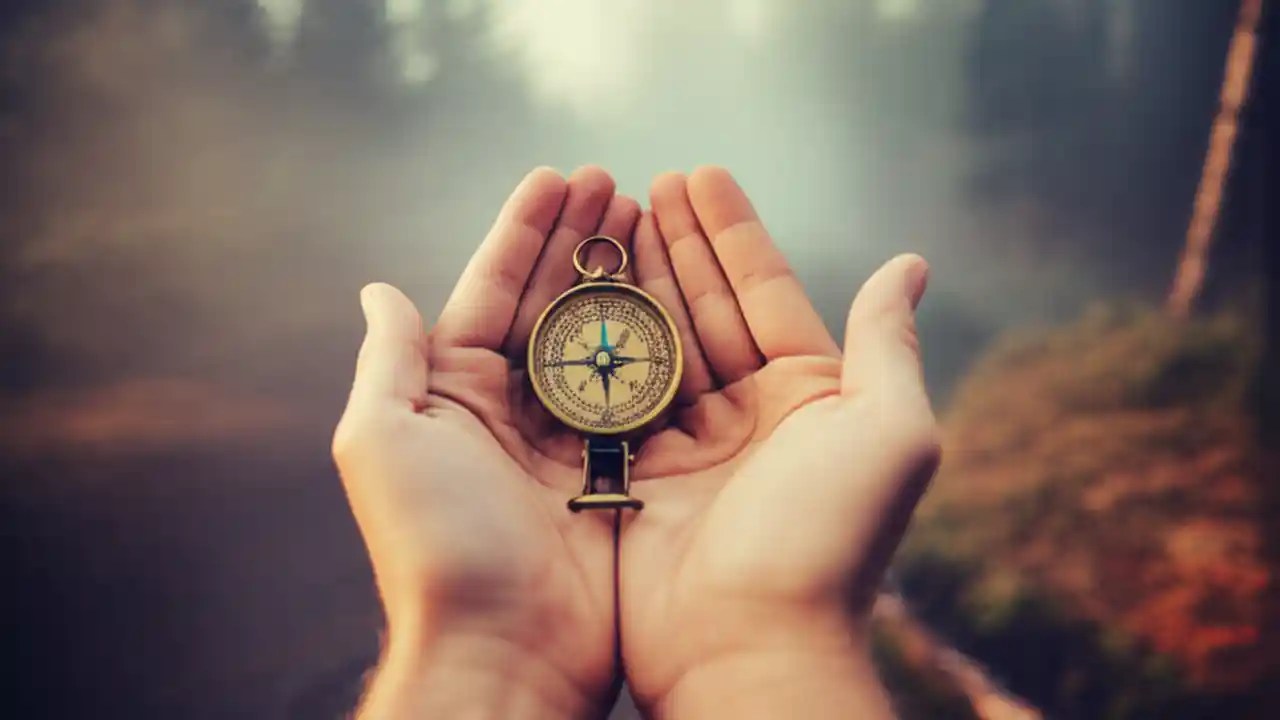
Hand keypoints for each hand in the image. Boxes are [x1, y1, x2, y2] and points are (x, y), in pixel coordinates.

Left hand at [332, 166, 640, 718]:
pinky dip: (657, 343)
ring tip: (652, 219)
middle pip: (548, 305)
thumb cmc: (435, 546)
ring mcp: (565, 441)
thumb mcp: (384, 440)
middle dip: (580, 241)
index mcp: (450, 395)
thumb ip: (388, 361)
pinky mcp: (616, 472)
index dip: (523, 232)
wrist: (505, 653)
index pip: (488, 291)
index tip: (559, 178)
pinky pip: (639, 393)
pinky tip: (681, 295)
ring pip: (598, 339)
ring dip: (622, 279)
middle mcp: (508, 412)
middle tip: (618, 183)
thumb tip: (378, 289)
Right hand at [619, 167, 941, 717]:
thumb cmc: (830, 538)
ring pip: (656, 344)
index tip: (697, 174)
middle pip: (706, 310)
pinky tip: (574, 293)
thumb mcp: (888, 432)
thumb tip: (910, 264)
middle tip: (642, 183)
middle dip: (676, 245)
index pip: (766, 294)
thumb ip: (887, 345)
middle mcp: (751, 418)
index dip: (733, 232)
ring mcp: (690, 448)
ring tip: (605, 218)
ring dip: (634, 281)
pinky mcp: (636, 479)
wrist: (752, 647)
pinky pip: (613, 396)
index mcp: (811, 399)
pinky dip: (596, 344)